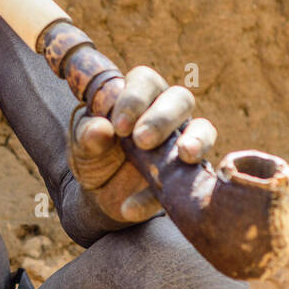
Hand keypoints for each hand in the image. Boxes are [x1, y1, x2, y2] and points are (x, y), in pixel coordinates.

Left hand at [68, 66, 215, 223]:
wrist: (99, 194)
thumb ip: (88, 135)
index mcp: (139, 97)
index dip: (135, 98)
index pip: (145, 81)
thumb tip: (98, 129)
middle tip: (142, 140)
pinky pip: (189, 179)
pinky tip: (131, 207)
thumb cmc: (96, 154)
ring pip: (204, 129)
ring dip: (196, 141)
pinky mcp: (189, 174)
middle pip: (180, 99)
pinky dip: (158, 197)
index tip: (119, 126)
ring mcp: (183, 141)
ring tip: (184, 156)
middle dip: (164, 117)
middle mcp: (168, 113)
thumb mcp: (84, 146)